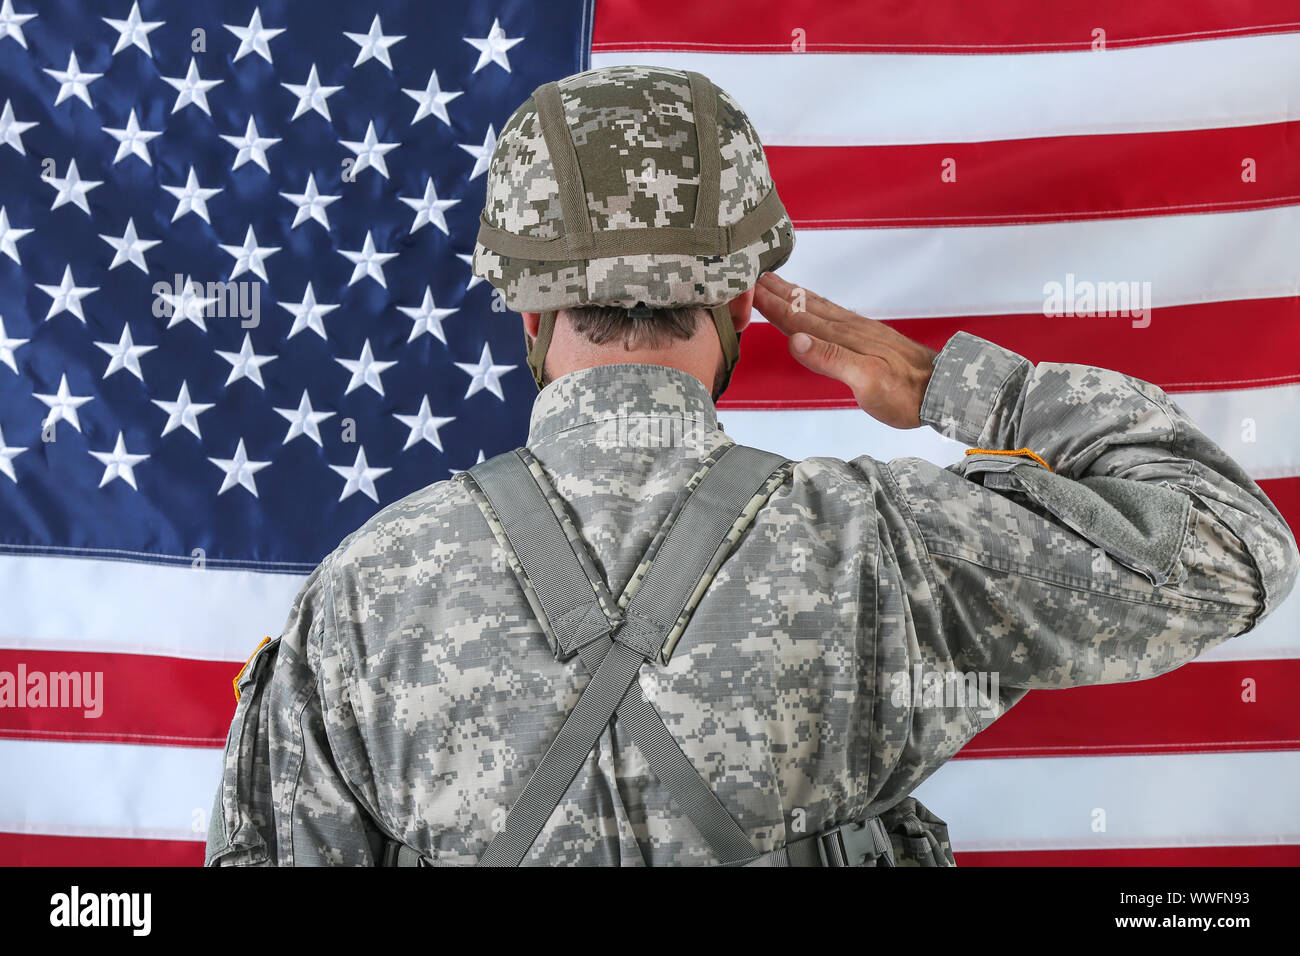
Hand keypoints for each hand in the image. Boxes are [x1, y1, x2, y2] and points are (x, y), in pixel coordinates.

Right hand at [753, 272, 938, 428]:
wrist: (941, 390)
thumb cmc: (904, 394)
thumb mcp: (866, 382)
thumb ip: (830, 359)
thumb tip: (794, 339)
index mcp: (843, 338)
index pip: (799, 318)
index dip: (772, 304)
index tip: (749, 289)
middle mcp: (849, 328)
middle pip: (805, 306)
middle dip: (778, 292)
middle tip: (753, 276)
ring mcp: (859, 331)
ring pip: (819, 307)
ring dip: (794, 295)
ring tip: (775, 283)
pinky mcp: (868, 337)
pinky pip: (833, 314)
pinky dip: (815, 305)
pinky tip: (813, 306)